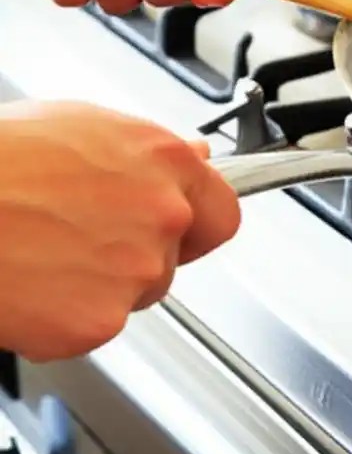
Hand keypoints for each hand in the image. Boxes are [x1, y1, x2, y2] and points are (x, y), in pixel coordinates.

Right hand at [0, 101, 240, 360]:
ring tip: (39, 253)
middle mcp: (163, 215)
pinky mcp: (100, 319)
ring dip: (96, 287)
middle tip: (74, 240)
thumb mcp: (79, 125)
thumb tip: (192, 155)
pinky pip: (92, 328)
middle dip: (133, 257)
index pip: (222, 211)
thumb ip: (147, 150)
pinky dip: (60, 319)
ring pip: (133, 295)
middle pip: (172, 259)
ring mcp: (135, 270)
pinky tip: (28, 283)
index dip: (197, 225)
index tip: (184, 232)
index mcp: (165, 162)